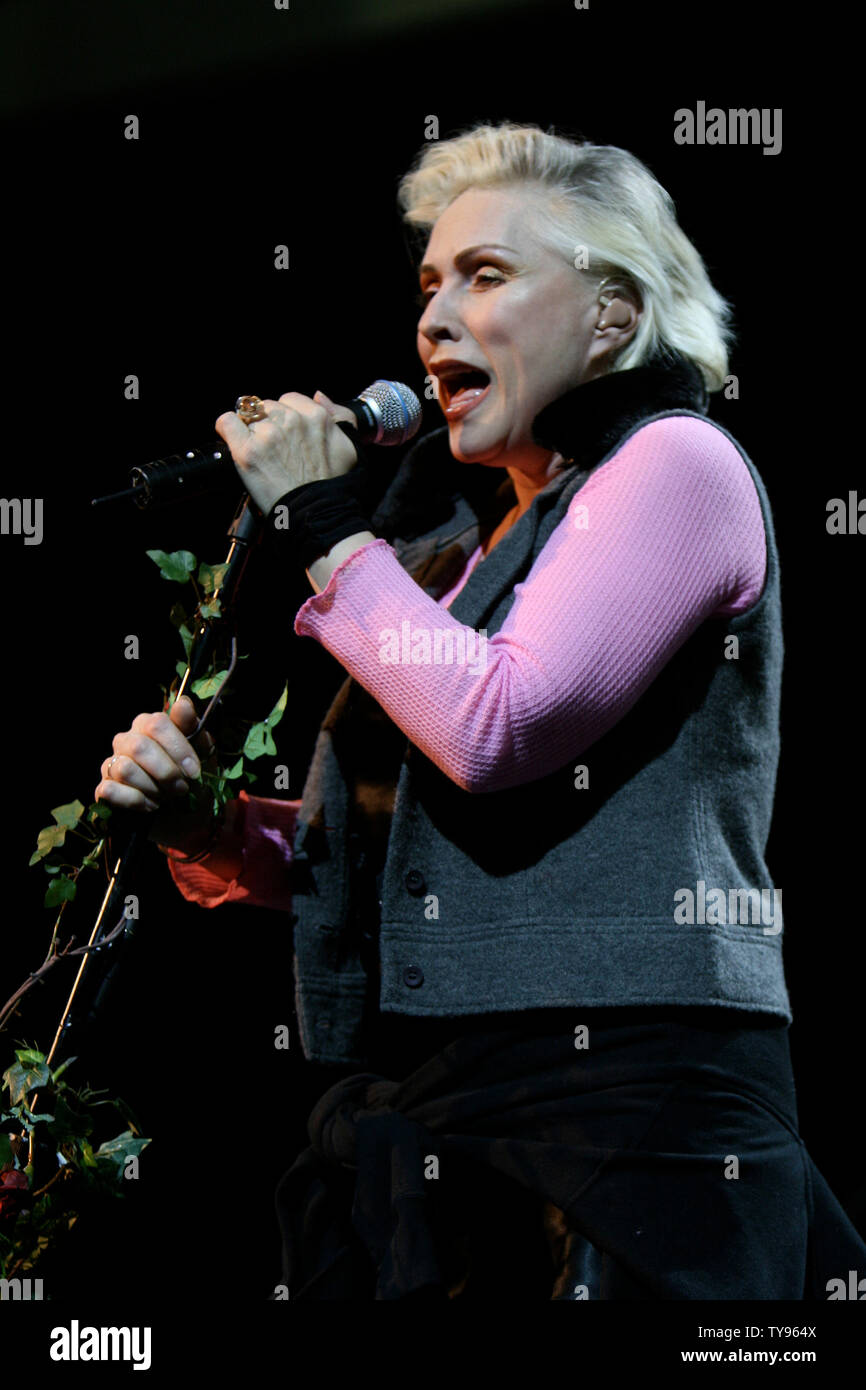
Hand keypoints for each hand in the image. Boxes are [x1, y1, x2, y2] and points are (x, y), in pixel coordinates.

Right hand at [94, 696, 217, 849]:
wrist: (185, 817)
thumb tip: (183, 703)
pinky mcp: (104, 788)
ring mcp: (112, 763)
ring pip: (125, 769)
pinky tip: (150, 806)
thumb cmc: (193, 779)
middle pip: (139, 747)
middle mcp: (127, 739)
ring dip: (152, 788)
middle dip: (166, 773)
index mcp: (150, 724)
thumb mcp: (203, 755)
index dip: (177, 748)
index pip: (157, 723)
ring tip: (166, 797)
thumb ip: (194, 729)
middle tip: (182, 789)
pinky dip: (135, 801)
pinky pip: (110, 790)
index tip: (194, 772)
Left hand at [215, 389, 358, 515]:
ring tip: (262, 454)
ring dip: (251, 430)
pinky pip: (227, 422)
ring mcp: (268, 434)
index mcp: (316, 416)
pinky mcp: (247, 450)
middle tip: (276, 449)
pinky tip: (235, 441)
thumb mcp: (350, 448)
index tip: (287, 434)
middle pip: (268, 406)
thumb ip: (339, 416)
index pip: (290, 399)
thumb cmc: (333, 487)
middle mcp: (292, 421)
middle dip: (269, 422)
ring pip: (248, 415)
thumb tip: (319, 396)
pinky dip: (227, 428)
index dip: (286, 417)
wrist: (315, 515)